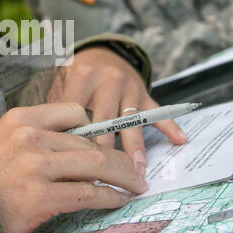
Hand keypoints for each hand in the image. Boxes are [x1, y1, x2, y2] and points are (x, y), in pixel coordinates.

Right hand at [0, 102, 149, 232]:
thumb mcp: (4, 142)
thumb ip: (40, 137)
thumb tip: (85, 144)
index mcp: (21, 119)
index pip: (75, 113)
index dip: (98, 129)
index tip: (108, 143)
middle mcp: (30, 138)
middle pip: (91, 142)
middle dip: (119, 159)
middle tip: (135, 171)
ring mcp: (36, 167)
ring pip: (96, 165)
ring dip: (122, 177)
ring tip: (135, 185)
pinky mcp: (42, 197)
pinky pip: (88, 193)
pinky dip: (109, 197)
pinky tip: (118, 200)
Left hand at [46, 46, 187, 172]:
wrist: (101, 54)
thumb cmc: (76, 78)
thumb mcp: (60, 85)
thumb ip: (56, 112)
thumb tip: (53, 147)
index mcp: (82, 78)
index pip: (77, 115)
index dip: (74, 143)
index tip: (73, 168)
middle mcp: (107, 81)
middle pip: (105, 123)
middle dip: (105, 153)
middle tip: (103, 179)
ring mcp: (129, 87)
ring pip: (131, 122)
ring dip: (134, 149)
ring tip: (136, 172)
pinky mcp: (144, 93)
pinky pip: (157, 112)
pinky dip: (169, 126)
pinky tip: (179, 140)